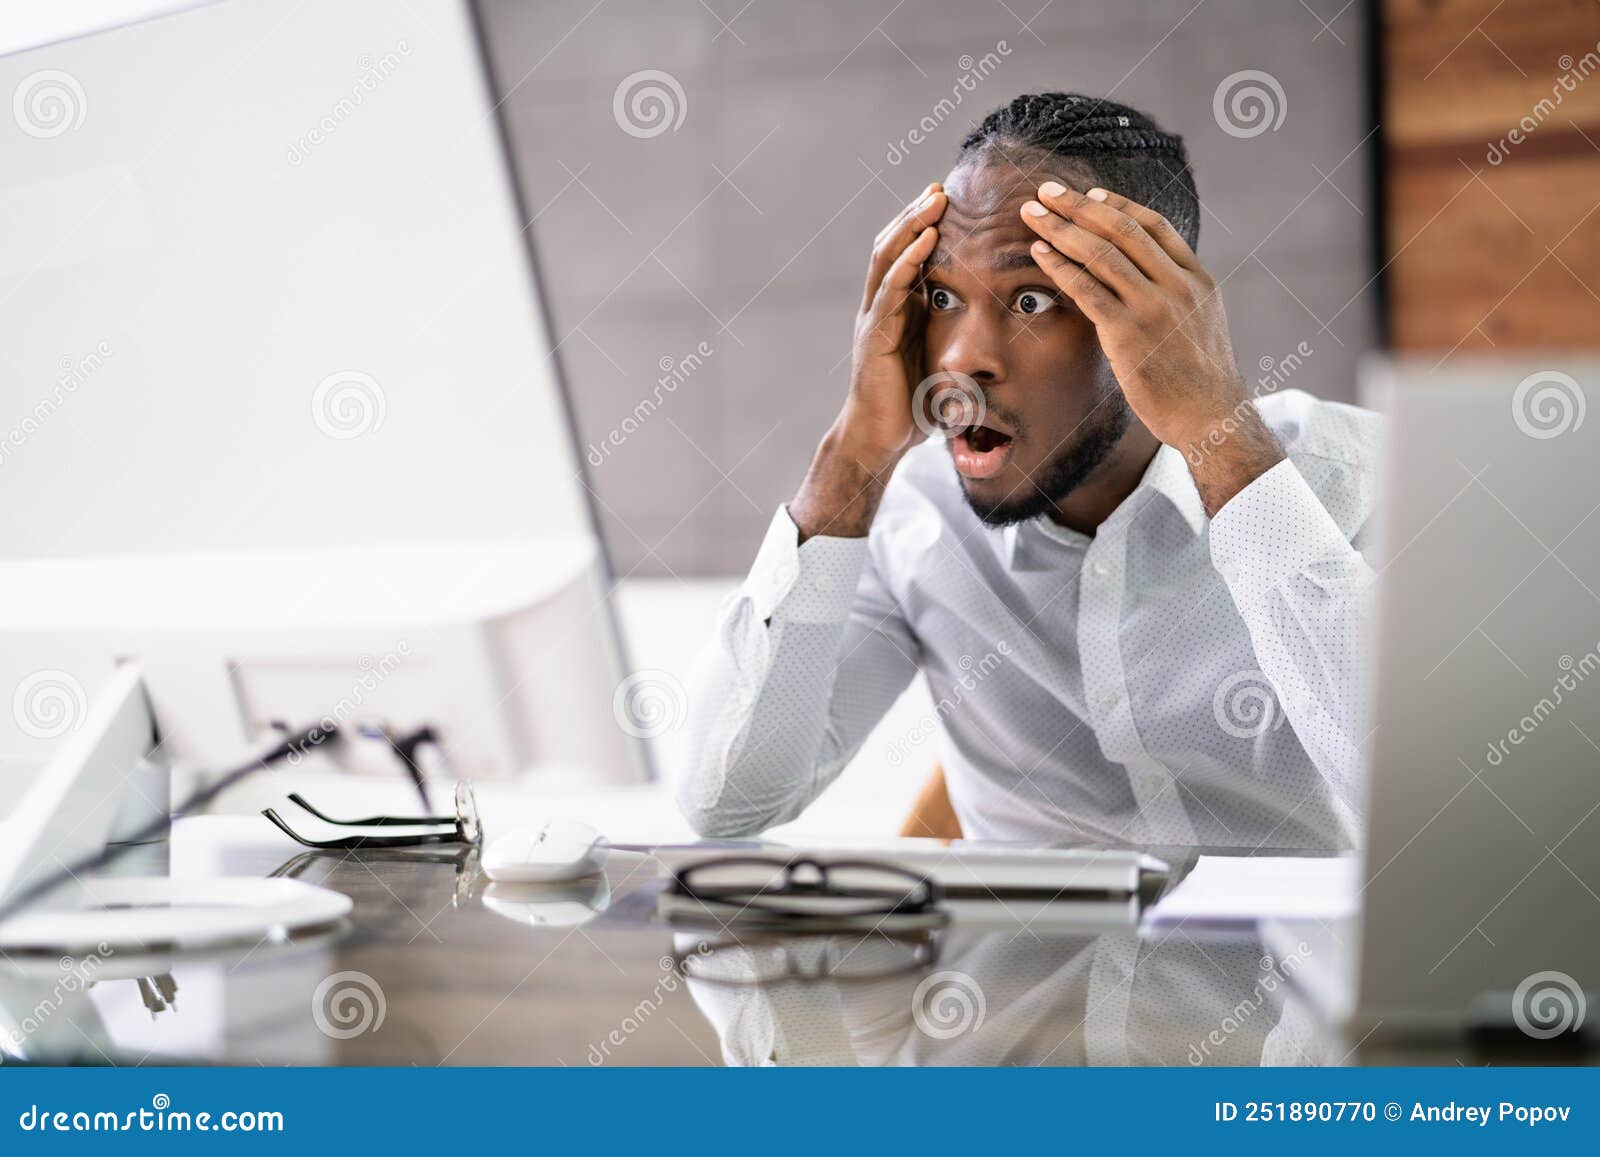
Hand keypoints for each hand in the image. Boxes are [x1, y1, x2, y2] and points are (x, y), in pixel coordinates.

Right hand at [789, 184, 945, 541]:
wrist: (879, 441)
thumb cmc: (910, 410)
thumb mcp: (941, 367)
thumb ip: (957, 344)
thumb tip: (997, 340)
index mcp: (896, 312)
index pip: (906, 256)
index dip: (924, 226)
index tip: (948, 199)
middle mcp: (880, 308)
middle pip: (893, 247)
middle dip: (917, 214)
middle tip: (942, 186)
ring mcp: (874, 320)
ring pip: (888, 259)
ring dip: (911, 226)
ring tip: (934, 200)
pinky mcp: (875, 336)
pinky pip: (890, 290)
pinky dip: (907, 262)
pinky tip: (925, 241)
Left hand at [1020, 183, 1282, 510]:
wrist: (1211, 416)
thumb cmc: (1200, 377)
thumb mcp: (1202, 321)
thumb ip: (1178, 292)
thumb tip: (1149, 275)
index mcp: (1197, 277)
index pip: (1154, 224)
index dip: (1118, 205)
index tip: (1089, 194)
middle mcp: (1176, 285)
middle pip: (1122, 229)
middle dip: (1079, 205)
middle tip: (1047, 189)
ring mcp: (1153, 307)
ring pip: (1100, 253)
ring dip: (1060, 228)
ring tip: (1031, 213)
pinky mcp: (1128, 333)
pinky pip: (1086, 289)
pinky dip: (1059, 266)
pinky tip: (1038, 253)